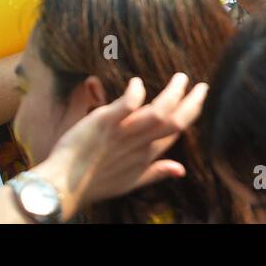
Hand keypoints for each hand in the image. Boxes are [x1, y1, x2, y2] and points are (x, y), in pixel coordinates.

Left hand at [37, 74, 206, 218]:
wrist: (63, 187)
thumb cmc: (95, 185)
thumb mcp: (131, 183)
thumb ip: (157, 172)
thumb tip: (182, 169)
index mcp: (146, 155)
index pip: (174, 131)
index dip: (189, 113)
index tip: (196, 98)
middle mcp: (140, 144)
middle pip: (175, 121)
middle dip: (192, 102)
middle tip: (202, 85)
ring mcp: (123, 133)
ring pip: (158, 112)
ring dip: (173, 93)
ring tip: (181, 77)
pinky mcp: (104, 123)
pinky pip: (126, 106)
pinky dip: (135, 93)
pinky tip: (138, 82)